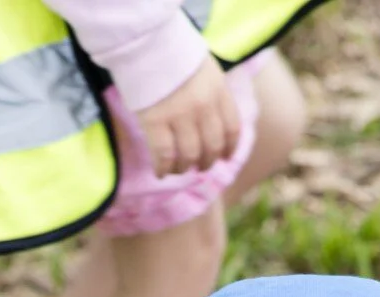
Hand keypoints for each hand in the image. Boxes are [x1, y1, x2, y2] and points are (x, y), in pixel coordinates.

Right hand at [135, 54, 239, 177]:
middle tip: (199, 167)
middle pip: (212, 147)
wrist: (147, 41)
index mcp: (218, 90)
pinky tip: (160, 173)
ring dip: (184, 167)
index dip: (230, 148)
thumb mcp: (205, 69)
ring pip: (189, 155)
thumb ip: (212, 94)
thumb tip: (212, 125)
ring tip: (178, 168)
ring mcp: (180, 115)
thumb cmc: (174, 53)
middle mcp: (204, 105)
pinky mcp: (156, 122)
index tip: (225, 158)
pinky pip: (164, 155)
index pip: (232, 128)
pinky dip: (163, 168)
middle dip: (207, 162)